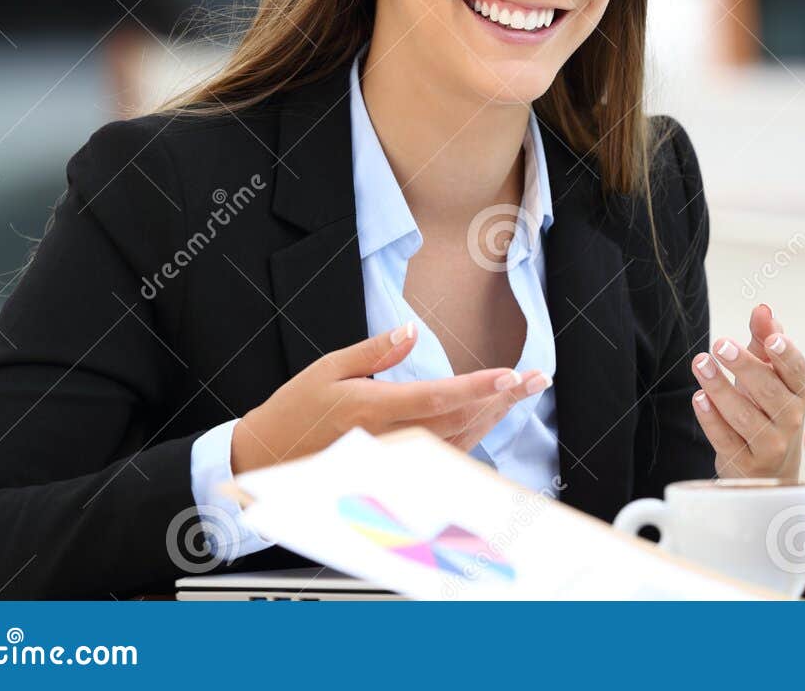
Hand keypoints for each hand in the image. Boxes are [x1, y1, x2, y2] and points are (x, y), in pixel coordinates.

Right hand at [230, 322, 547, 472]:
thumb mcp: (327, 369)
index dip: (479, 389)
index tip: (512, 376)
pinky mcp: (396, 472)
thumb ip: (374, 352)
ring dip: (493, 416)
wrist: (267, 461)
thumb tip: (410, 332)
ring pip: (458, 441)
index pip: (437, 398)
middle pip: (459, 420)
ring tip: (522, 391)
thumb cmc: (294, 412)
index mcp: (373, 410)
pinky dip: (472, 436)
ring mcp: (395, 461)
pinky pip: (444, 457)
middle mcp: (390, 440)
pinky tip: (490, 418)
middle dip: (502, 399)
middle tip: (537, 378)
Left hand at [691, 304, 804, 480]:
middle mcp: (790, 420)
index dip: (786, 355)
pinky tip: (698, 398)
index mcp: (798, 392)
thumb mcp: (769, 374)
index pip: (797, 372)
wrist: (769, 470)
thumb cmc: (767, 409)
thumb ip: (764, 339)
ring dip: (720, 388)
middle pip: (768, 391)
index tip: (771, 339)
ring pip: (744, 416)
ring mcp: (770, 446)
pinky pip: (726, 440)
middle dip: (744, 366)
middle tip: (719, 344)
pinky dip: (711, 419)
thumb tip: (762, 308)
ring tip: (700, 363)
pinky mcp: (746, 465)